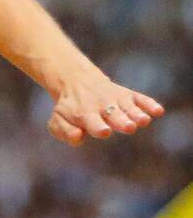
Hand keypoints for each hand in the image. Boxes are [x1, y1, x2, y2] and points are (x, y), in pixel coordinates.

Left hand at [46, 71, 163, 145]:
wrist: (76, 81)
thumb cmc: (69, 109)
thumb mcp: (59, 121)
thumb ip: (65, 132)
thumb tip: (79, 136)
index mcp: (84, 114)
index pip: (93, 123)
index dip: (98, 127)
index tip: (104, 131)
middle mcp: (102, 106)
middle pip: (115, 116)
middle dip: (122, 121)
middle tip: (129, 127)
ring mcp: (116, 100)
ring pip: (129, 108)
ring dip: (137, 114)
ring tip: (144, 121)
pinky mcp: (128, 95)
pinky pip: (141, 98)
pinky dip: (149, 104)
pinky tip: (158, 111)